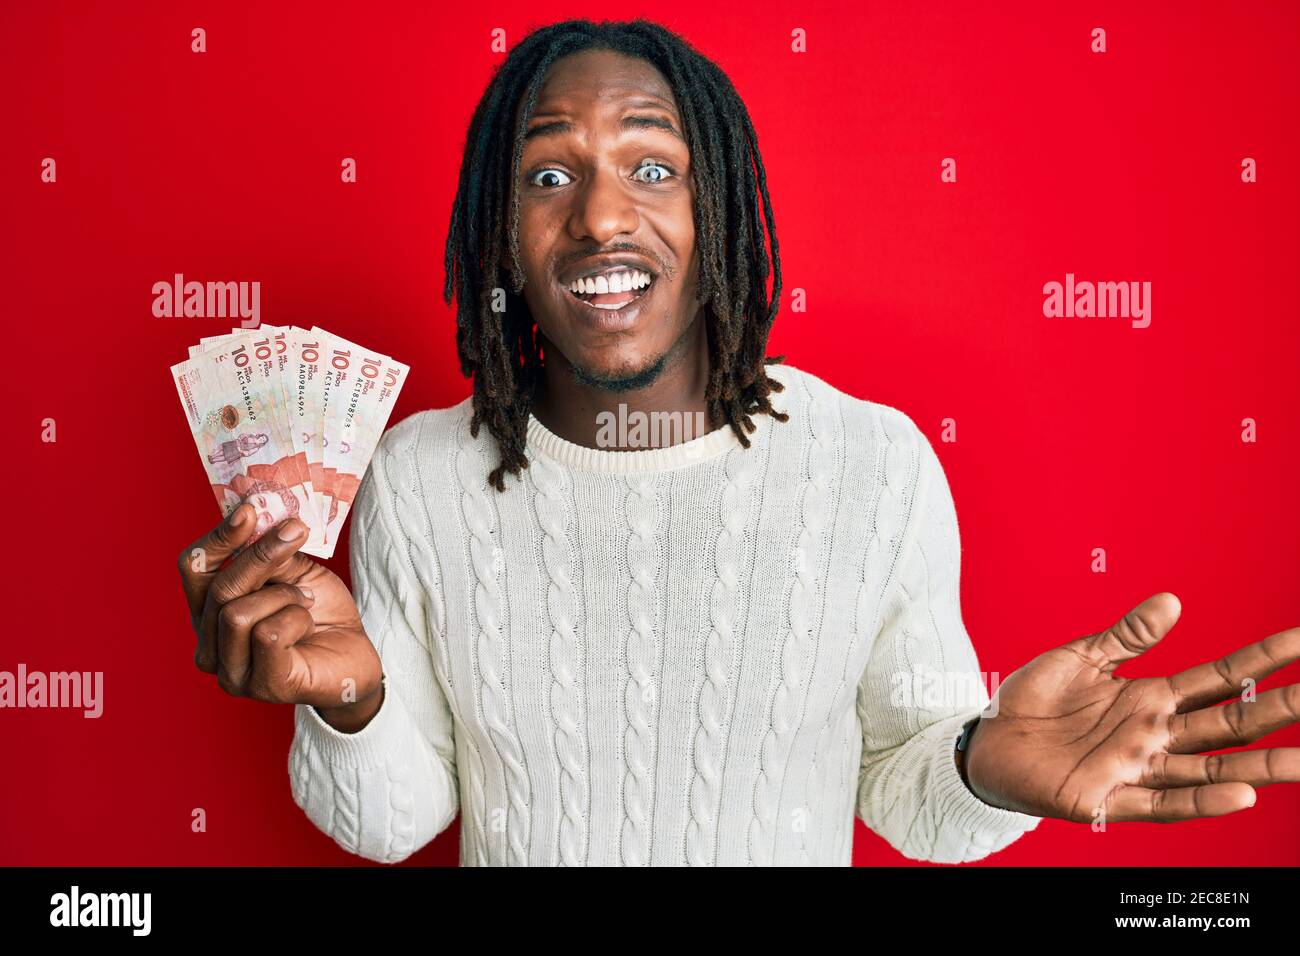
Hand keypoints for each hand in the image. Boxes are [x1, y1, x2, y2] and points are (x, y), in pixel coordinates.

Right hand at [177, 501, 383, 730]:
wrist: (356, 655)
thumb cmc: (320, 613)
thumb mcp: (294, 571)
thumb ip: (267, 553)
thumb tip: (253, 516)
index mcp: (209, 614)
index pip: (194, 569)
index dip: (218, 538)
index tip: (248, 509)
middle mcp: (210, 647)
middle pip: (219, 588)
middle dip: (260, 556)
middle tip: (296, 532)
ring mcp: (232, 673)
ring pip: (237, 614)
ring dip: (283, 595)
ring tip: (306, 599)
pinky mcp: (261, 687)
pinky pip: (267, 635)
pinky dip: (296, 618)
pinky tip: (308, 623)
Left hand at [963, 592, 1299, 822]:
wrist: (985, 742)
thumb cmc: (1035, 701)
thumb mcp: (1081, 657)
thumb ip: (1127, 635)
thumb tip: (1173, 601)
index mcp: (1151, 698)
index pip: (1220, 679)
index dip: (1261, 661)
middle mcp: (1154, 735)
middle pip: (1229, 723)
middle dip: (1278, 710)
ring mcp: (1135, 768)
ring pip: (1211, 768)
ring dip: (1260, 766)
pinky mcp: (1108, 799)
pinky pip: (1164, 804)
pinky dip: (1203, 801)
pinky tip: (1241, 794)